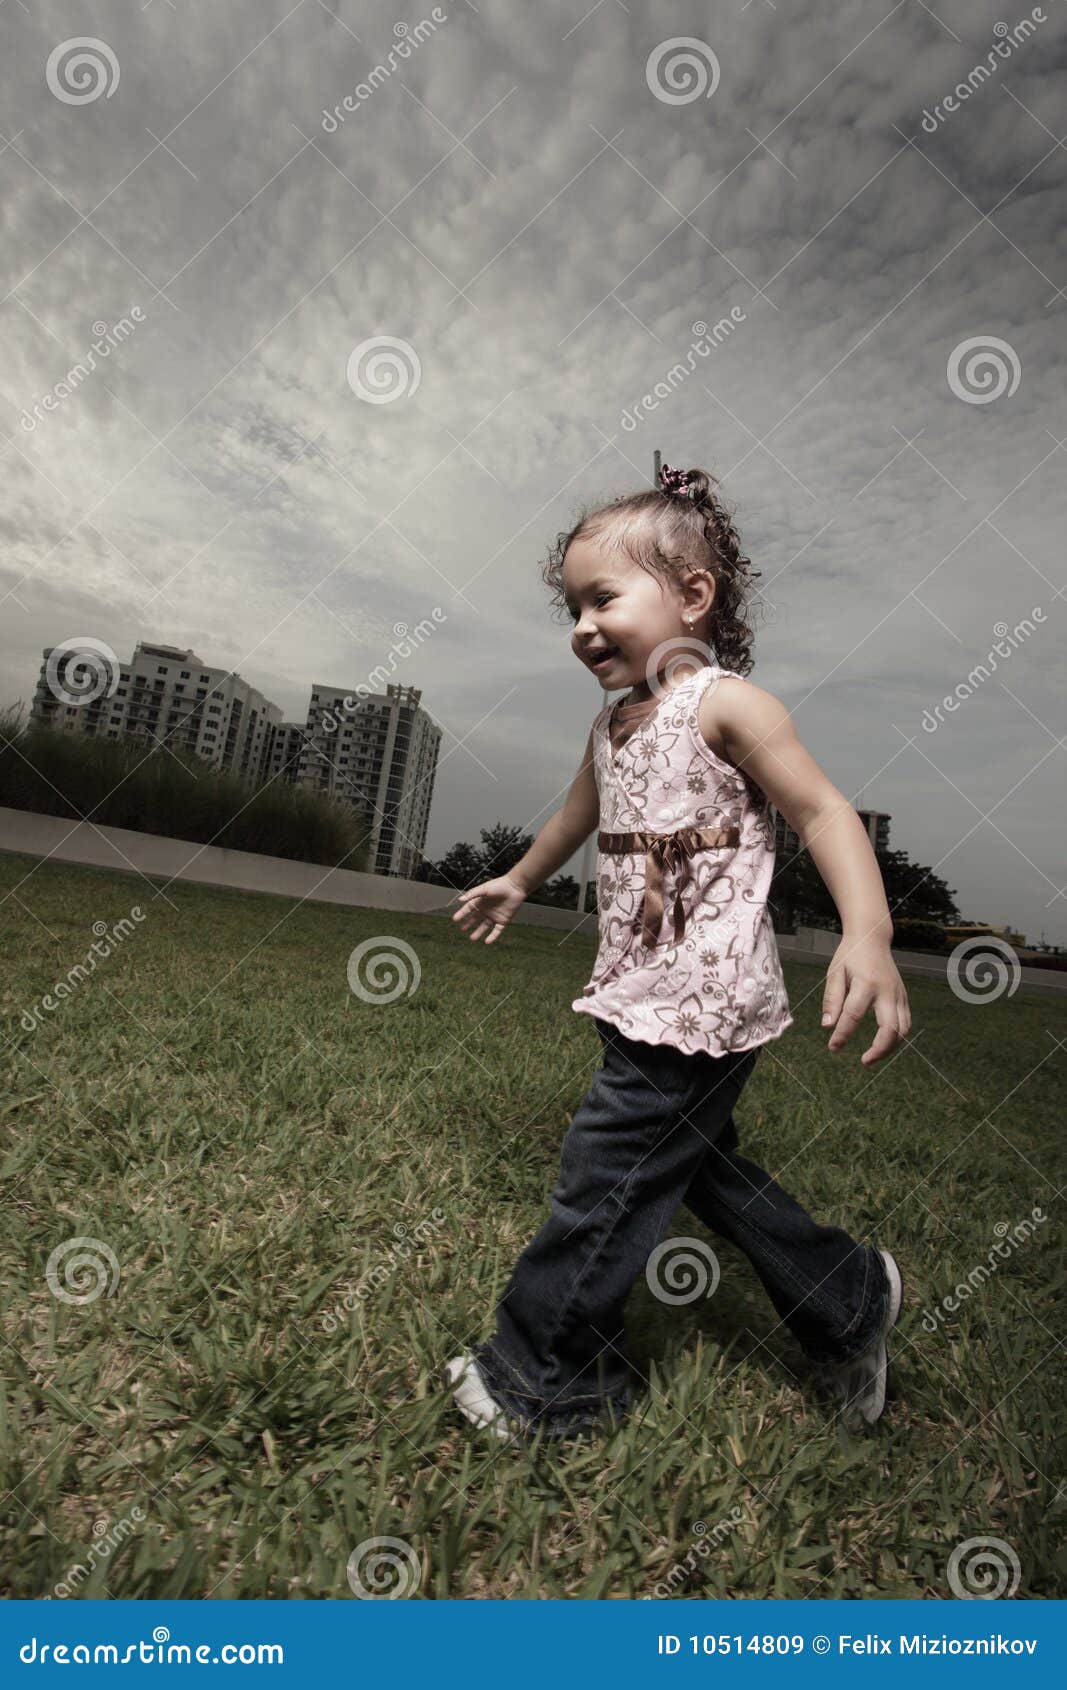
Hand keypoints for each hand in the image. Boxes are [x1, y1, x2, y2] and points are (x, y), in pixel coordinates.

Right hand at [450, 875, 527, 944]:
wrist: (515, 887)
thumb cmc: (499, 885)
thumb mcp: (484, 889)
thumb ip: (472, 894)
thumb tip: (460, 900)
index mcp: (481, 901)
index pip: (469, 909)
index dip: (462, 914)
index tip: (455, 919)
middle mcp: (487, 909)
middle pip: (475, 919)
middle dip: (469, 924)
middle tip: (462, 930)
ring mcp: (495, 915)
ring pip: (485, 926)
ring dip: (478, 932)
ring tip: (472, 938)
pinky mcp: (503, 920)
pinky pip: (497, 931)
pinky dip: (492, 936)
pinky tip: (487, 941)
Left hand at [821, 934, 910, 1064]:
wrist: (872, 938)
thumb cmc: (850, 956)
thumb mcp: (835, 973)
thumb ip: (832, 1000)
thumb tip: (828, 1026)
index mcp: (866, 983)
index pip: (854, 1015)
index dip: (843, 1035)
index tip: (833, 1047)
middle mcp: (886, 990)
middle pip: (890, 1028)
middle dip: (879, 1050)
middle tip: (864, 1062)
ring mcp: (898, 994)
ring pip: (903, 1029)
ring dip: (890, 1048)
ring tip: (872, 1057)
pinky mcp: (904, 997)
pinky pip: (905, 1022)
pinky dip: (896, 1037)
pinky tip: (883, 1043)